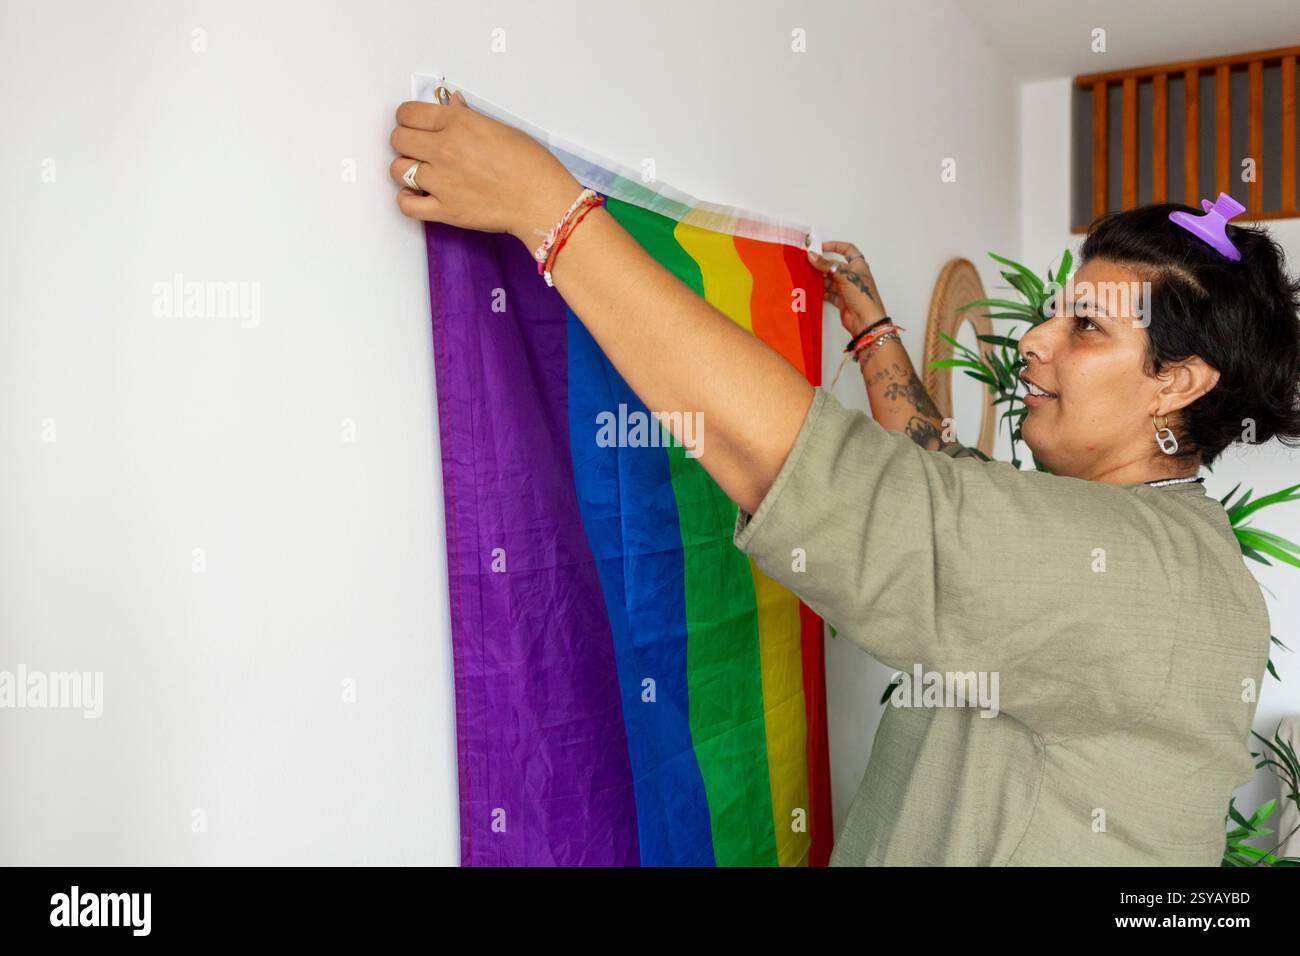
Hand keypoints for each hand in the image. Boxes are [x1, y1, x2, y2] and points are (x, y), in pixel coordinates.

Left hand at [389, 92, 584, 247]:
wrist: (541, 199)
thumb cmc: (530, 164)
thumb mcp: (500, 128)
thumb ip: (467, 116)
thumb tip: (450, 104)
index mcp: (457, 123)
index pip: (408, 113)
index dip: (408, 118)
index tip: (413, 124)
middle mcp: (444, 149)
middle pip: (398, 139)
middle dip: (406, 141)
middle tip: (418, 148)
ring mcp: (441, 181)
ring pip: (397, 170)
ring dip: (406, 170)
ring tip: (422, 173)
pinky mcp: (445, 210)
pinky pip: (406, 204)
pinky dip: (407, 199)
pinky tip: (418, 195)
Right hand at [806, 241, 886, 336]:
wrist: (865, 320)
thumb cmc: (863, 296)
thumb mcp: (844, 276)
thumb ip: (826, 265)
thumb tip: (813, 256)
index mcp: (858, 265)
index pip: (847, 250)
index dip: (835, 246)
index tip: (822, 247)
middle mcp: (853, 275)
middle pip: (835, 266)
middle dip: (822, 265)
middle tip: (809, 263)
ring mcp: (846, 288)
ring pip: (830, 279)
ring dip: (820, 279)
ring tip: (808, 277)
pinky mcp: (841, 300)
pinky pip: (828, 292)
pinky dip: (821, 291)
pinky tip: (813, 290)